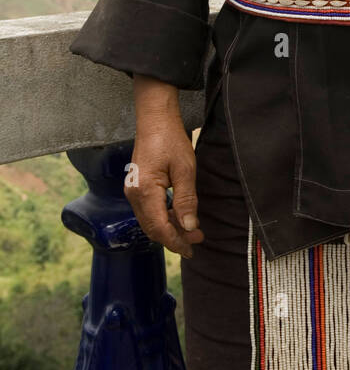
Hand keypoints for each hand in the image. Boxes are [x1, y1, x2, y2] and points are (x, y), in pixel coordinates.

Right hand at [128, 77, 203, 257]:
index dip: (176, 241)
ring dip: (170, 228)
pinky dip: (165, 217)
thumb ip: (186, 200)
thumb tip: (189, 227)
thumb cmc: (171, 140)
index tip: (192, 249)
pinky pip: (149, 211)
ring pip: (150, 221)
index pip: (159, 227)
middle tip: (197, 240)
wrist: (155, 119)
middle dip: (174, 237)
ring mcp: (133, 191)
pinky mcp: (137, 187)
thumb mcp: (185, 170)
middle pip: (152, 228)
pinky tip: (180, 216)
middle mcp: (134, 194)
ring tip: (193, 230)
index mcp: (144, 191)